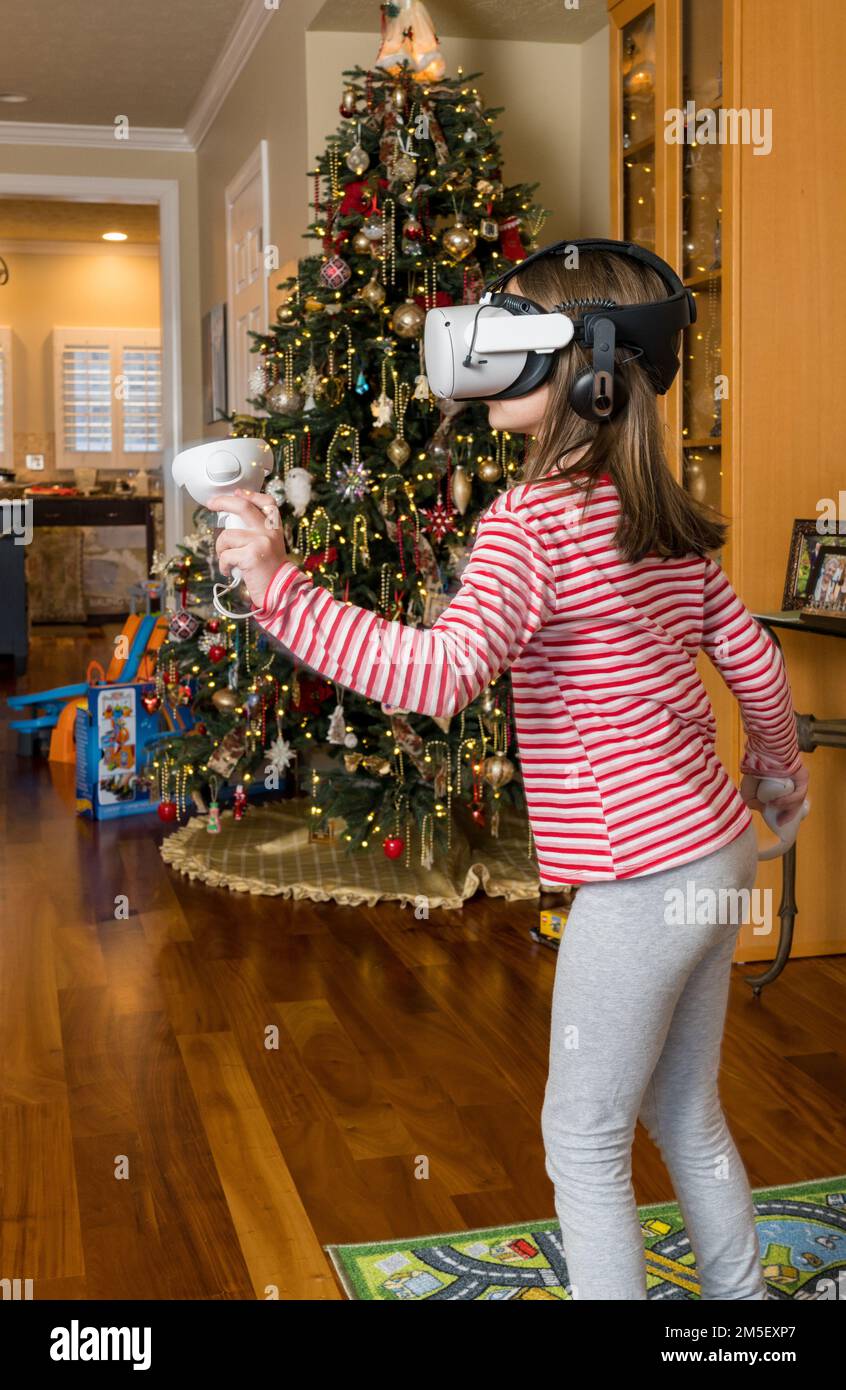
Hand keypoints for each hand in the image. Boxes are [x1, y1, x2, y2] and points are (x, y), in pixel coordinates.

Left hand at [208, 489, 289, 607]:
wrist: (280, 592)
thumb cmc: (271, 571)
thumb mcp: (270, 547)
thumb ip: (258, 533)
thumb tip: (232, 521)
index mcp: (275, 529)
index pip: (267, 503)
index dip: (251, 494)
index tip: (237, 493)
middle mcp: (269, 532)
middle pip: (243, 507)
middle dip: (223, 502)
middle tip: (212, 504)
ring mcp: (260, 542)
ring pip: (227, 536)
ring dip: (220, 548)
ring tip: (226, 559)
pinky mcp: (250, 556)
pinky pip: (226, 555)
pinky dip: (223, 565)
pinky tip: (228, 571)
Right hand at [740, 760, 808, 825]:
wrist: (762, 752)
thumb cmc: (755, 768)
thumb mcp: (748, 790)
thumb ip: (752, 802)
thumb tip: (762, 810)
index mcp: (782, 788)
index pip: (788, 804)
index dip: (784, 815)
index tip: (778, 822)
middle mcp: (793, 784)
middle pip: (795, 804)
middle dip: (788, 815)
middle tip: (780, 822)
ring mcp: (799, 780)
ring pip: (797, 799)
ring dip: (786, 806)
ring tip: (774, 805)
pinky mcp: (804, 777)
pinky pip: (799, 792)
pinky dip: (790, 800)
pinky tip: (779, 801)